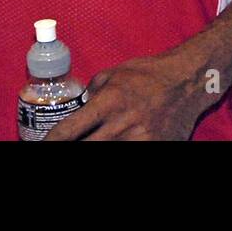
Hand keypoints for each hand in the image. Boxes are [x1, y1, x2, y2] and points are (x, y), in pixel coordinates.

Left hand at [43, 51, 211, 140]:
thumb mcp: (114, 74)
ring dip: (95, 149)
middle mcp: (122, 124)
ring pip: (106, 154)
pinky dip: (117, 150)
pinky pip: (131, 156)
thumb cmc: (148, 74)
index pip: (70, 130)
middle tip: (65, 145)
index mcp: (109, 102)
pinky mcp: (156, 149)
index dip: (51, 142)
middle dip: (70, 149)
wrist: (187, 81)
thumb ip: (93, 92)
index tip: (44, 144)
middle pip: (85, 149)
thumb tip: (79, 108)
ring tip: (93, 141)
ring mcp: (140, 140)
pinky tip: (112, 144)